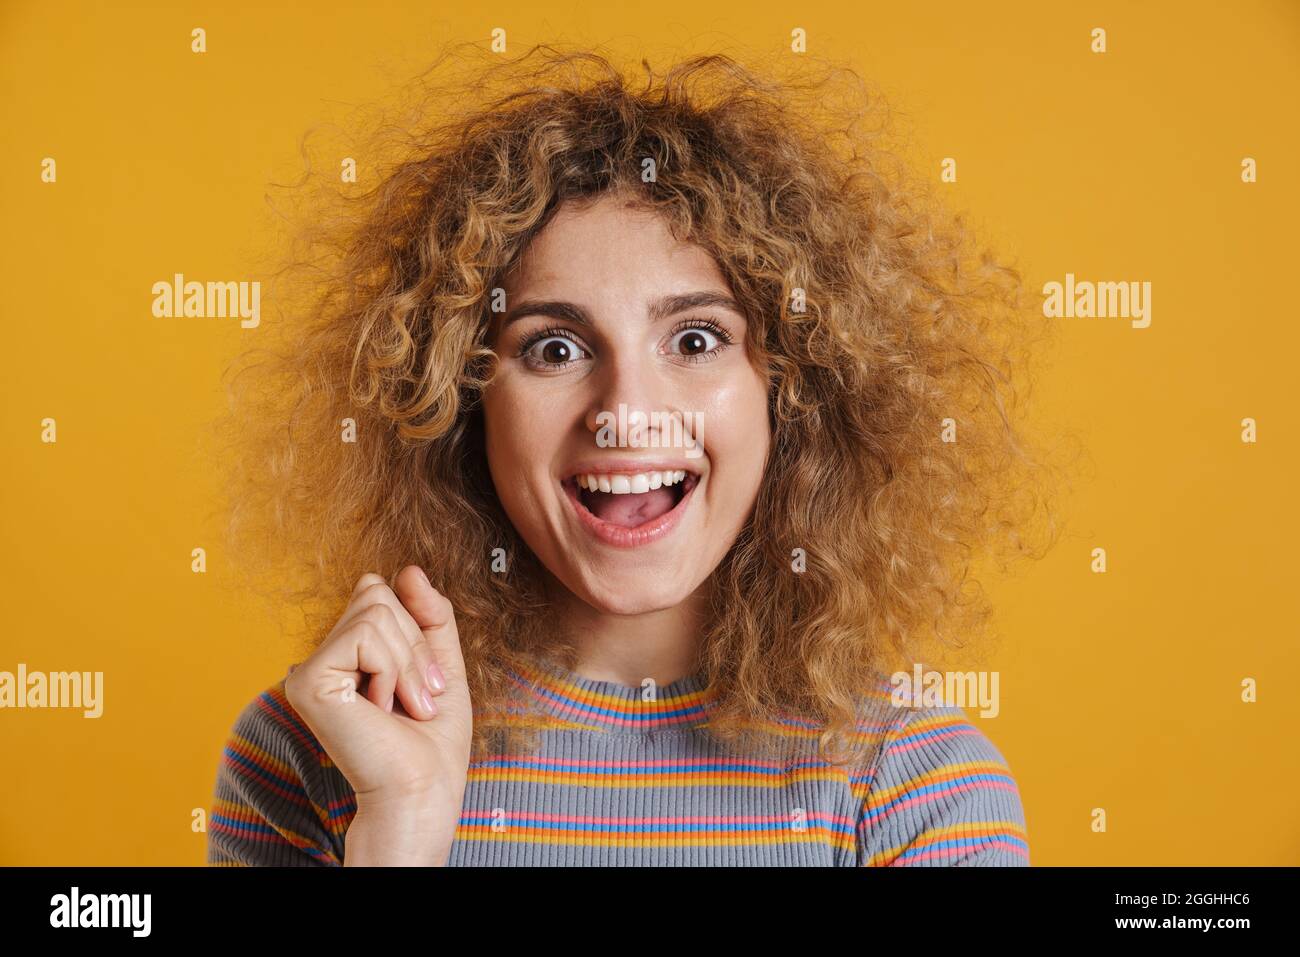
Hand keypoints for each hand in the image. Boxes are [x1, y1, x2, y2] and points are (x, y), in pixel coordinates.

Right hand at [283, 565, 472, 864]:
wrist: (422, 788)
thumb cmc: (432, 740)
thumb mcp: (441, 664)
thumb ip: (429, 614)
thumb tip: (407, 569)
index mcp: (347, 654)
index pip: (379, 591)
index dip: (415, 630)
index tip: (426, 683)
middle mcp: (321, 659)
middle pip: (378, 596)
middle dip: (416, 647)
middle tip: (418, 699)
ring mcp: (309, 669)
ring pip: (374, 610)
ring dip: (408, 663)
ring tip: (403, 707)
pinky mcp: (307, 680)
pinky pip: (365, 634)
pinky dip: (391, 669)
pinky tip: (380, 709)